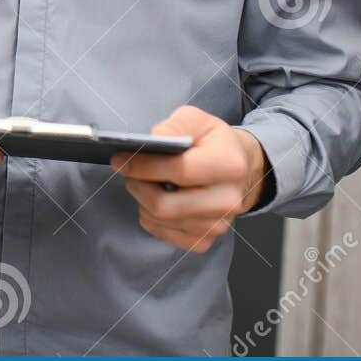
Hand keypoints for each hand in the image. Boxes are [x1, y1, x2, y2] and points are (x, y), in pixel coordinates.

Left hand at [110, 105, 268, 252]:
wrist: (240, 169)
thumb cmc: (214, 142)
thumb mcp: (197, 120)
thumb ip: (174, 126)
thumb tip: (152, 141)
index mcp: (229, 166)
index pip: (179, 171)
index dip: (144, 166)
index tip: (120, 159)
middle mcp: (228, 201)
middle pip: (165, 205)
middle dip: (137, 186)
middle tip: (129, 172)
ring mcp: (217, 225)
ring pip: (160, 220)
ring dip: (142, 200)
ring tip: (144, 182)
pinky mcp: (205, 241)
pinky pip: (162, 234)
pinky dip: (150, 216)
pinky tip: (156, 199)